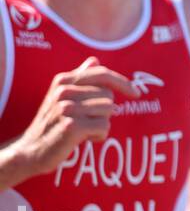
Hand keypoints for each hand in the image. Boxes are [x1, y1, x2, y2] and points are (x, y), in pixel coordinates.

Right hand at [13, 56, 140, 176]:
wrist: (31, 151)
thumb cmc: (53, 123)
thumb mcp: (62, 97)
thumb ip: (80, 78)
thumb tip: (95, 59)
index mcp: (63, 81)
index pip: (102, 74)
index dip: (123, 83)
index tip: (136, 93)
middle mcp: (64, 91)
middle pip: (109, 95)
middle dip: (103, 111)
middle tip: (84, 121)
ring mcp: (67, 108)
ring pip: (109, 111)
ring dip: (101, 124)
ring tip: (82, 130)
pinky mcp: (72, 126)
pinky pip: (104, 127)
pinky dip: (99, 136)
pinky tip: (82, 139)